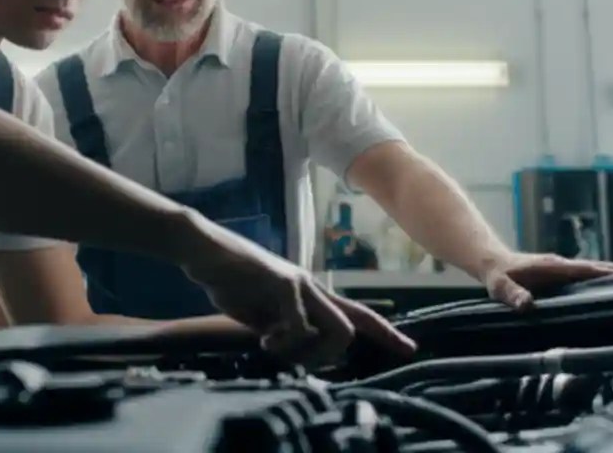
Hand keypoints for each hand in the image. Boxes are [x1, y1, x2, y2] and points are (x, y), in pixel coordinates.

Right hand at [178, 216, 416, 367]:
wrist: (203, 249)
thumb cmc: (229, 279)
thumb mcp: (258, 314)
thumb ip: (280, 331)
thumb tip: (293, 353)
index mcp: (309, 294)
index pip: (356, 314)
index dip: (384, 332)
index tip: (409, 348)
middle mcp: (311, 286)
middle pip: (351, 327)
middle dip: (329, 357)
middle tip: (297, 363)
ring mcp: (299, 282)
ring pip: (336, 330)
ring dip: (308, 351)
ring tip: (273, 347)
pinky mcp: (282, 282)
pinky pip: (300, 325)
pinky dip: (284, 342)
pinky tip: (263, 339)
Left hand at [480, 252, 612, 310]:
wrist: (493, 263)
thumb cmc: (497, 276)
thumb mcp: (499, 287)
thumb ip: (512, 295)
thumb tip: (528, 305)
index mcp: (552, 267)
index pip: (585, 269)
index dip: (607, 273)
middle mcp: (562, 265)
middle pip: (598, 268)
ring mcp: (564, 269)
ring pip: (596, 271)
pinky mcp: (563, 275)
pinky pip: (588, 277)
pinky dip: (606, 280)